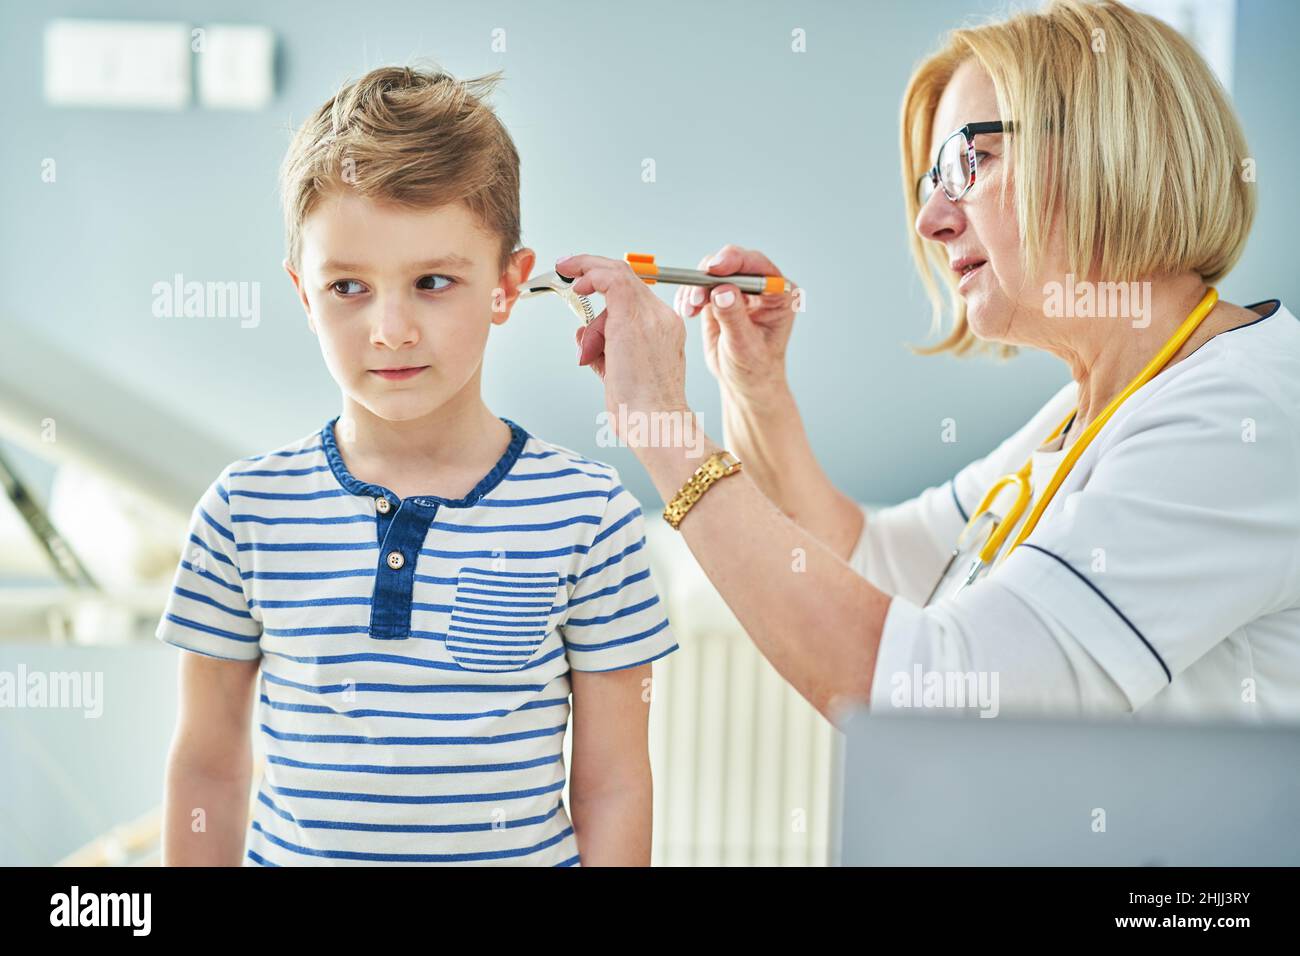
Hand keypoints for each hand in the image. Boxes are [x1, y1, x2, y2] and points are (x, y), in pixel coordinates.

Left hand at [560, 254, 691, 441]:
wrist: (657, 425)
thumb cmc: (641, 411)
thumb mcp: (617, 373)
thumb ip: (601, 350)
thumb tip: (581, 333)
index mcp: (664, 329)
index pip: (635, 291)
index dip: (606, 279)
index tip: (583, 280)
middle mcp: (663, 317)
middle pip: (627, 275)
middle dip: (592, 266)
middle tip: (567, 266)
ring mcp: (652, 316)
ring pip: (618, 274)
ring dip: (587, 271)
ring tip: (567, 274)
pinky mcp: (634, 319)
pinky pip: (612, 280)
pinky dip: (591, 276)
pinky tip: (577, 285)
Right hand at [676, 244, 797, 404]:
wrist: (743, 382)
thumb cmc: (753, 367)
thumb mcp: (744, 346)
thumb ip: (734, 317)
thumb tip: (722, 290)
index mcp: (779, 295)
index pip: (759, 267)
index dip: (736, 261)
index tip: (714, 269)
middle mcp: (761, 287)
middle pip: (733, 263)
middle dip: (710, 276)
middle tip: (696, 298)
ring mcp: (739, 289)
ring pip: (713, 271)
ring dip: (696, 287)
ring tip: (690, 310)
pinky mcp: (719, 295)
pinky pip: (700, 284)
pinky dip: (689, 294)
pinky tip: (687, 310)